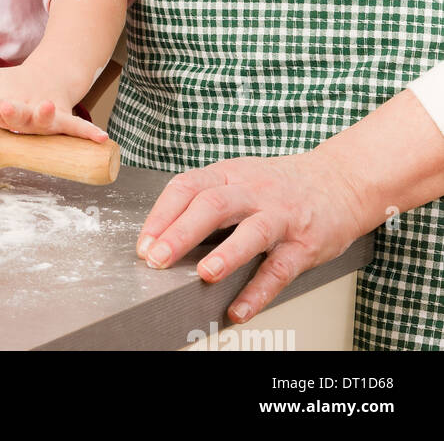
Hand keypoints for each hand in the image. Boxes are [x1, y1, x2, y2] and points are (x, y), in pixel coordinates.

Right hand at [0, 48, 106, 141]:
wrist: (43, 89)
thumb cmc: (15, 90)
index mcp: (6, 113)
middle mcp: (25, 122)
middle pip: (18, 122)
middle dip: (13, 115)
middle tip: (7, 108)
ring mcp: (46, 123)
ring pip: (44, 123)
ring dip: (44, 117)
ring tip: (45, 106)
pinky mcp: (64, 120)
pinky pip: (77, 128)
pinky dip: (89, 134)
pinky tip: (104, 137)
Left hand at [134, 146, 364, 323]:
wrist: (340, 181)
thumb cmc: (280, 185)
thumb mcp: (240, 177)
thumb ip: (207, 198)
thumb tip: (164, 234)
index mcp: (229, 174)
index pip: (187, 187)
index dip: (161, 214)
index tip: (143, 243)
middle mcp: (252, 191)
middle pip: (211, 205)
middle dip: (180, 232)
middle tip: (156, 258)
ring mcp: (280, 217)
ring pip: (251, 232)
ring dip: (225, 254)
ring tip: (203, 275)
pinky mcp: (304, 244)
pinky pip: (280, 269)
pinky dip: (259, 291)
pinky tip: (240, 309)